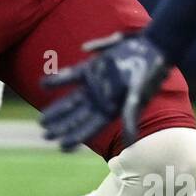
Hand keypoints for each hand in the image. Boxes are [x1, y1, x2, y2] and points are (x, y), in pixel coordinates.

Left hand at [40, 31, 168, 149]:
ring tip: (42, 121)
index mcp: (113, 109)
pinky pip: (71, 76)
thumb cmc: (149, 74)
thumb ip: (130, 117)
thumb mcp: (139, 96)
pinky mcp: (92, 68)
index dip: (76, 137)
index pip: (91, 127)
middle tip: (45, 135)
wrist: (153, 48)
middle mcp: (102, 99)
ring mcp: (96, 84)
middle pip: (77, 116)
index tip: (61, 147)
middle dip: (62, 126)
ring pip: (72, 101)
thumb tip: (129, 142)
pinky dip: (58, 80)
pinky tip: (43, 85)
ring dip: (58, 110)